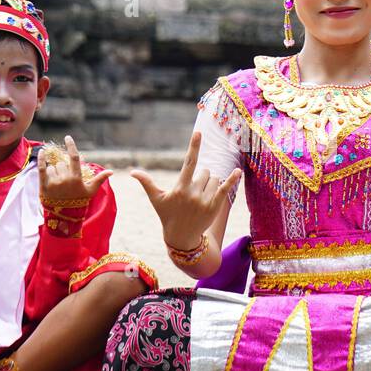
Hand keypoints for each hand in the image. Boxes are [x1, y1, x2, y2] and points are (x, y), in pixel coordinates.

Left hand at [40, 135, 112, 203]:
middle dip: (63, 169)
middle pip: (62, 164)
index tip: (68, 137)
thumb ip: (100, 179)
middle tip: (65, 180)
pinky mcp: (44, 186)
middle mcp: (64, 179)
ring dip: (54, 172)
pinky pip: (42, 168)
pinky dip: (42, 159)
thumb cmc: (79, 201)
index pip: (73, 157)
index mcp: (76, 178)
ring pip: (52, 167)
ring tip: (57, 183)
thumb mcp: (90, 190)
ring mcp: (54, 182)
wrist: (65, 215)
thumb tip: (111, 171)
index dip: (71, 146)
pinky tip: (42, 152)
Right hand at [131, 131, 240, 250]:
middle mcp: (193, 193)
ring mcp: (204, 201)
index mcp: (180, 188)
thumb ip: (146, 182)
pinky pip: (225, 189)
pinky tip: (238, 171)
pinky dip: (232, 180)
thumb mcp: (156, 199)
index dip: (194, 146)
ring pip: (214, 179)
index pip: (189, 162)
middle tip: (192, 194)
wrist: (181, 237)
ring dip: (209, 184)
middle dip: (200, 178)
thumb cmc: (167, 214)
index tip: (198, 132)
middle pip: (205, 172)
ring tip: (199, 199)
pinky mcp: (214, 207)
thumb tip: (131, 172)